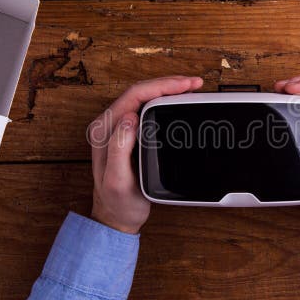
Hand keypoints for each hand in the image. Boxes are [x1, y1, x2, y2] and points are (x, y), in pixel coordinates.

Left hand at [87, 76, 203, 233]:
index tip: (185, 86)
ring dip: (167, 89)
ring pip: (143, 97)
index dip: (162, 86)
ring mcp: (117, 128)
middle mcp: (108, 125)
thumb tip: (130, 118)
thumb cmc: (117, 202)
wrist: (115, 216)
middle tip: (194, 84)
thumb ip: (119, 148)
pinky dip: (163, 100)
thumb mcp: (118, 179)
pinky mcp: (126, 133)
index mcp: (104, 131)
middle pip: (140, 91)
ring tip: (190, 88)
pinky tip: (177, 101)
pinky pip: (145, 108)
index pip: (135, 96)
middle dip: (168, 83)